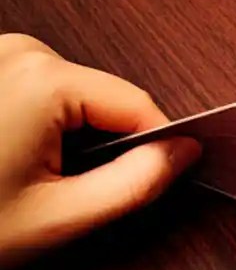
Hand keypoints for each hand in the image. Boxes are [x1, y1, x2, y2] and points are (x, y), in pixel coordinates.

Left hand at [0, 34, 199, 268]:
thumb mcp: (57, 219)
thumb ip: (135, 183)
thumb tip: (184, 153)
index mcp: (45, 79)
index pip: (139, 105)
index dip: (156, 147)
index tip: (155, 182)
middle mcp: (19, 50)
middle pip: (102, 97)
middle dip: (101, 143)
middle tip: (64, 192)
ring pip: (71, 92)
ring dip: (66, 133)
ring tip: (24, 177)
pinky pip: (36, 87)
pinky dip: (37, 121)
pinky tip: (7, 158)